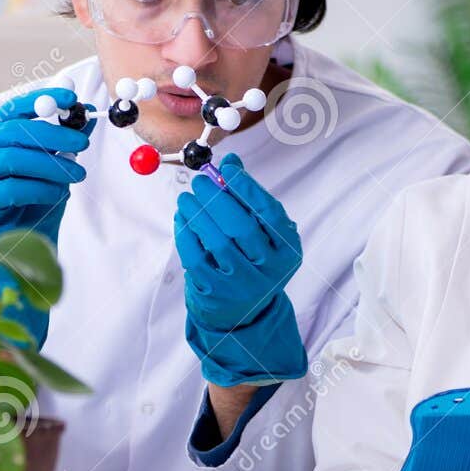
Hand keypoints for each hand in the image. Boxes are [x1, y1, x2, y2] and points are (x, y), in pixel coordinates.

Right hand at [0, 87, 93, 251]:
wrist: (15, 246)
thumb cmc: (30, 203)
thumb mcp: (52, 168)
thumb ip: (64, 141)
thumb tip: (87, 113)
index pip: (13, 109)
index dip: (41, 99)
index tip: (71, 98)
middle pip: (13, 132)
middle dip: (52, 134)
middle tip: (81, 144)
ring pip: (13, 160)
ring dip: (51, 166)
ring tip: (76, 176)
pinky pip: (12, 190)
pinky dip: (41, 190)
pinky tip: (57, 195)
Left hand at [173, 153, 306, 386]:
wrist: (240, 309)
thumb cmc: (253, 258)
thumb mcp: (262, 232)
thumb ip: (249, 198)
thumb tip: (230, 161)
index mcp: (287, 251)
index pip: (268, 214)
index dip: (246, 188)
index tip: (227, 168)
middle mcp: (268, 271)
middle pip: (240, 227)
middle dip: (216, 198)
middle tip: (199, 181)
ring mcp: (240, 285)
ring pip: (215, 241)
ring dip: (196, 212)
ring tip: (187, 197)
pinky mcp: (214, 293)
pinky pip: (195, 257)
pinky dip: (185, 233)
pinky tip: (182, 219)